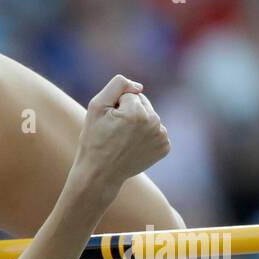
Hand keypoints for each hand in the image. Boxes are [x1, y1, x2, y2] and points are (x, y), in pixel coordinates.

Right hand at [72, 75, 170, 189]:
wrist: (99, 174)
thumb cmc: (94, 140)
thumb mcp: (96, 106)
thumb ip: (117, 85)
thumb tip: (139, 86)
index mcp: (137, 111)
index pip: (129, 95)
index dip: (116, 107)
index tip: (108, 124)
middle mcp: (154, 122)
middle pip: (143, 104)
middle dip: (130, 113)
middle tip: (115, 132)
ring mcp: (161, 136)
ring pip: (149, 118)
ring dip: (138, 124)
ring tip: (123, 141)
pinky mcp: (165, 147)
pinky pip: (156, 132)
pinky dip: (146, 137)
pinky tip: (133, 147)